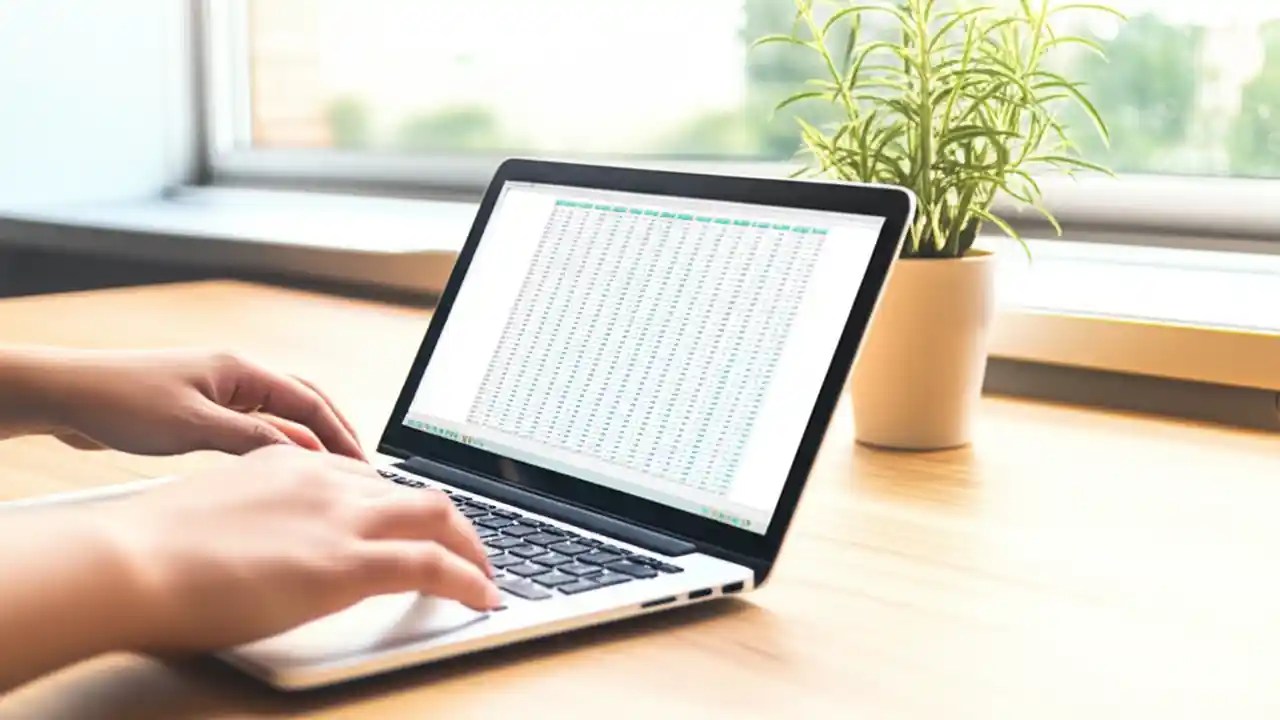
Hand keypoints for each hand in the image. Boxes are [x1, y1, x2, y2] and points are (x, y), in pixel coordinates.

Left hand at [30, 349, 364, 457]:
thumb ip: (253, 438)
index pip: (311, 402)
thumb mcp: (193, 426)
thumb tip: (305, 452)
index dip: (341, 436)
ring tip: (328, 475)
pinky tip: (280, 471)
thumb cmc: (120, 402)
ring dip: (309, 441)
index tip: (361, 468)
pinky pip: (255, 427)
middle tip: (358, 471)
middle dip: (336, 435)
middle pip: (306, 403)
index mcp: (242, 370)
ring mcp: (220, 393)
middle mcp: (237, 377)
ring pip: (281, 417)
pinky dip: (277, 447)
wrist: (66, 396)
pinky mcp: (203, 411)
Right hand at [98, 446, 499, 652]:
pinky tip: (483, 597)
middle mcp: (326, 480)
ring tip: (482, 576)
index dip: (400, 507)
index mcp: (292, 464)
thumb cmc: (152, 551)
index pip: (369, 478)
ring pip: (438, 518)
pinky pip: (434, 563)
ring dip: (470, 547)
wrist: (129, 561)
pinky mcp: (348, 562)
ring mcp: (341, 518)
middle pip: (414, 492)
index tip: (414, 526)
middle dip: (451, 522)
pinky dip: (468, 579)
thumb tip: (268, 545)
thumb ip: (258, 520)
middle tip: (466, 551)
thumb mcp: (217, 515)